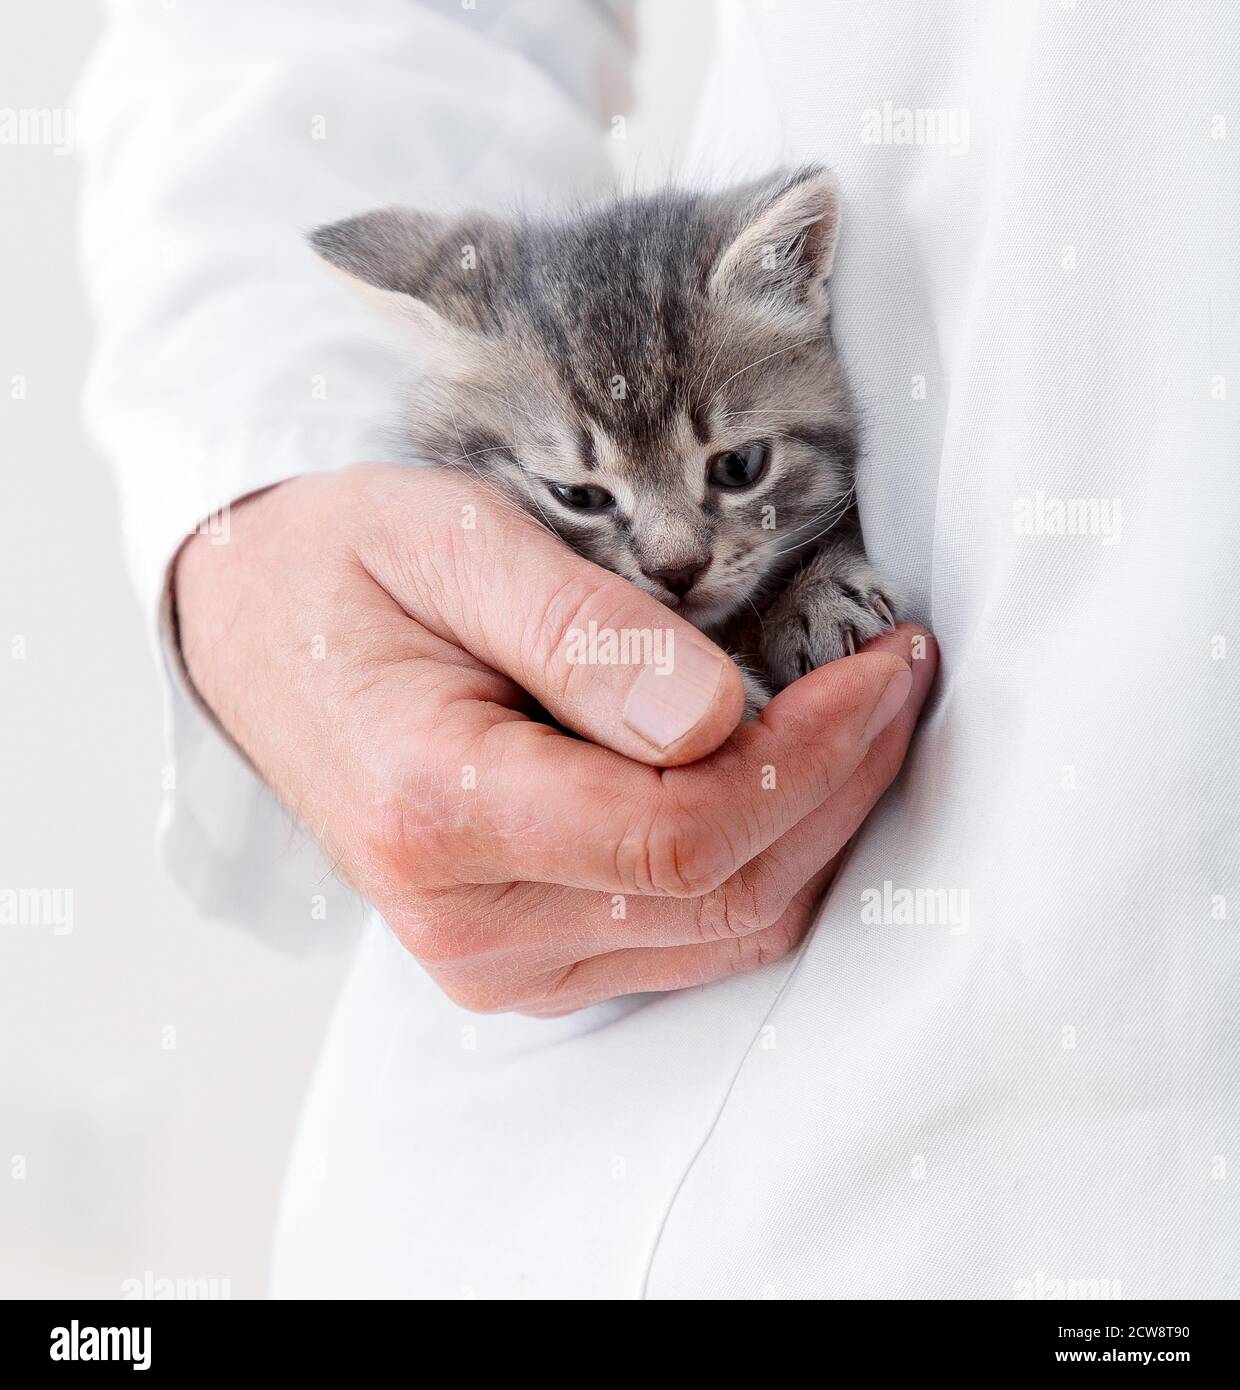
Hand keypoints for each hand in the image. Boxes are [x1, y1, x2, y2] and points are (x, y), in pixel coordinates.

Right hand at [174, 464, 936, 1014]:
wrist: (256, 638)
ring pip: (721, 931)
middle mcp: (466, 921)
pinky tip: (796, 782)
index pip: (680, 830)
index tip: (884, 663)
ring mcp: (493, 960)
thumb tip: (718, 715)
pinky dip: (764, 865)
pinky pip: (686, 940)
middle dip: (840, 783)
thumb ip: (581, 632)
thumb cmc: (347, 572)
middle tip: (901, 677)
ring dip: (819, 827)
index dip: (812, 756)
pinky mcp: (522, 961)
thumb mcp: (453, 544)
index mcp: (436, 811)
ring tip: (869, 719)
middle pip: (719, 890)